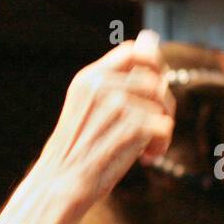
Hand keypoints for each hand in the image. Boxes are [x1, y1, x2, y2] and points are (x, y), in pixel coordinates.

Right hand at [41, 30, 174, 207]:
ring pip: (162, 104)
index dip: (154, 64)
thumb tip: (150, 38)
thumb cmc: (78, 151)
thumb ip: (119, 78)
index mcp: (89, 78)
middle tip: (153, 129)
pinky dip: (161, 145)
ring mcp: (114, 105)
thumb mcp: (91, 106)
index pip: (133, 51)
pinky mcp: (129, 126)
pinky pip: (164, 127)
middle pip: (156, 80)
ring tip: (146, 149)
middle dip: (163, 106)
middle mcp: (100, 86)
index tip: (158, 86)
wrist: (59, 185)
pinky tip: (146, 158)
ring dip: (162, 129)